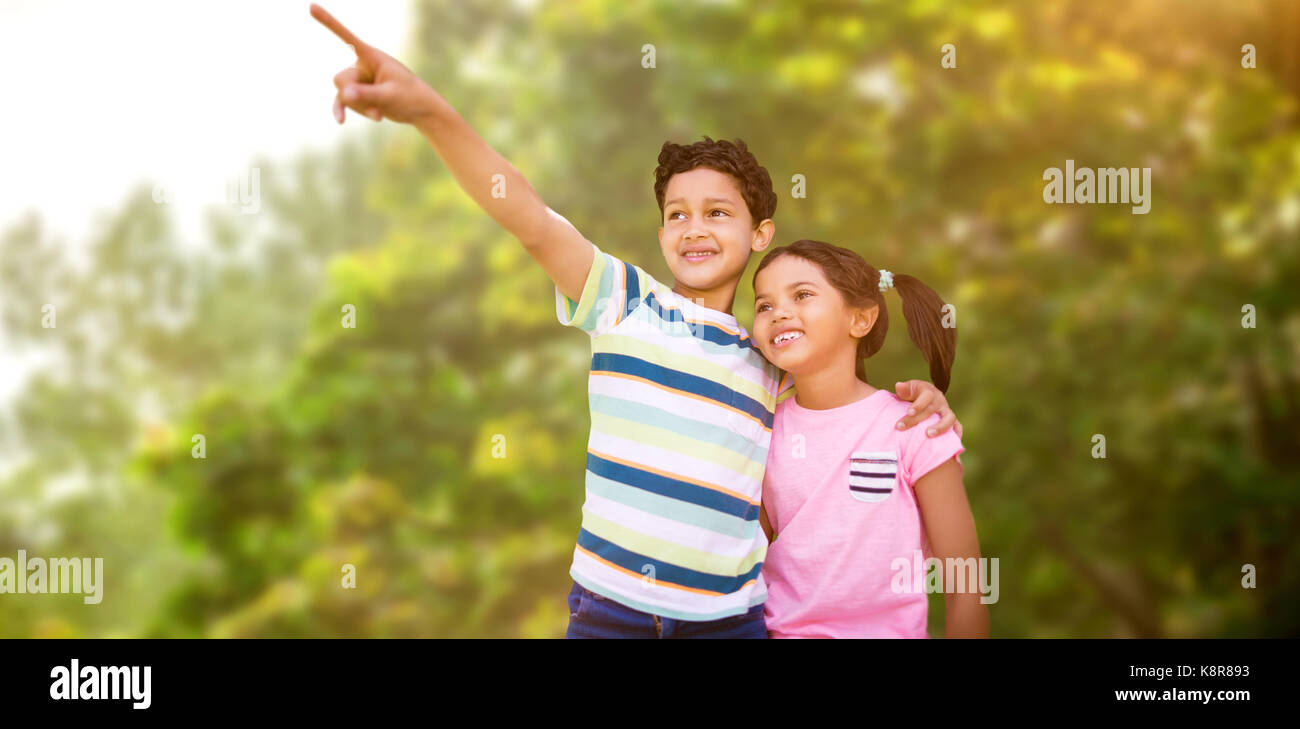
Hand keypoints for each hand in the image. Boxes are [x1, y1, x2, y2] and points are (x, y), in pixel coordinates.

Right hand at [310, 4, 437, 124]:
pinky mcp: (360, 93)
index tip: (311, 7)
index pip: (347, 38)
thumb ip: (366, 95)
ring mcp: (361, 79)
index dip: (329, 22)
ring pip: (343, 93)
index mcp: (372, 56)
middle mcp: (363, 65)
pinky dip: (345, 110)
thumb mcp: (389, 96)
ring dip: (358, 107)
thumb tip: (343, 95)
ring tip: (379, 115)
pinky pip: (344, 101)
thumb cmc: (410, 97)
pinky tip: (341, 122)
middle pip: (341, 79)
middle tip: (375, 105)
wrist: (421, 110)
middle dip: (353, 96)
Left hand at [893, 380, 961, 437]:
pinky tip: (951, 443)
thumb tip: (899, 386)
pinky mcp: (952, 420)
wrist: (926, 396)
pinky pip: (957, 426)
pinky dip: (956, 434)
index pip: (926, 396)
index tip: (908, 412)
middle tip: (901, 427)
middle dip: (916, 419)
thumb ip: (904, 389)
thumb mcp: (908, 388)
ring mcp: (947, 411)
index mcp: (929, 391)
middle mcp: (940, 401)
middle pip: (931, 410)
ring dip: (940, 427)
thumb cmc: (914, 393)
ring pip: (949, 418)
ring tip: (928, 435)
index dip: (918, 405)